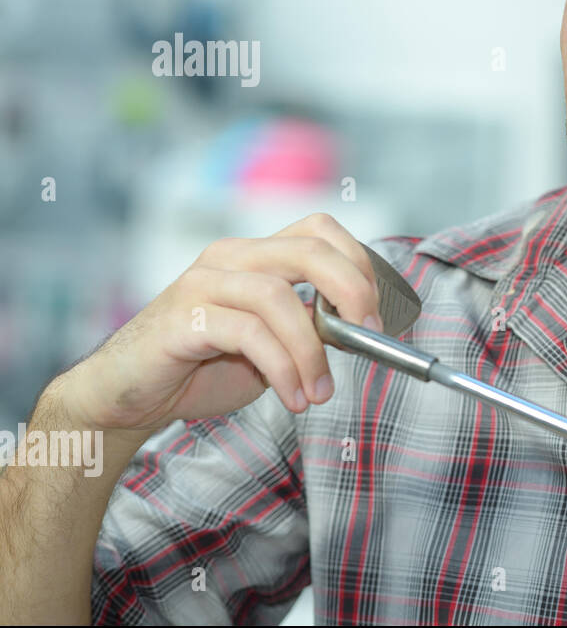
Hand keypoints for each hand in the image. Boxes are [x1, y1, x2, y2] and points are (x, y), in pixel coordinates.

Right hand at [59, 213, 383, 434]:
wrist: (129, 397)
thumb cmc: (202, 368)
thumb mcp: (273, 346)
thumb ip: (310, 328)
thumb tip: (359, 328)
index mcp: (256, 255)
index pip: (320, 231)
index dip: (358, 264)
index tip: (376, 314)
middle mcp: (230, 258)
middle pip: (308, 248)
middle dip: (352, 290)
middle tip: (369, 335)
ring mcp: (203, 283)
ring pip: (278, 297)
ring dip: (312, 351)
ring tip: (319, 393)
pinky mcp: (182, 317)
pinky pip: (248, 334)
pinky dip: (282, 368)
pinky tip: (293, 396)